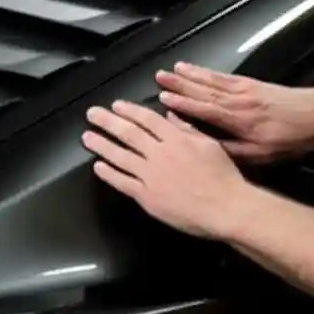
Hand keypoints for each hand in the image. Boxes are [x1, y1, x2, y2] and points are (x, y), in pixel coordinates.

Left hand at [82, 100, 255, 239]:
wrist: (225, 208)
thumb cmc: (223, 177)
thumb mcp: (210, 146)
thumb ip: (187, 130)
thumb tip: (170, 116)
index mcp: (177, 139)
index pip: (148, 120)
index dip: (130, 111)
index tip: (116, 106)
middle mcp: (160, 154)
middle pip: (129, 134)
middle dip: (108, 122)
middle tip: (91, 114)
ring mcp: (151, 176)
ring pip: (120, 156)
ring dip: (102, 145)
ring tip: (87, 137)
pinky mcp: (146, 196)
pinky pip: (122, 182)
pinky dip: (108, 173)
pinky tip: (97, 166)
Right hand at [154, 62, 313, 162]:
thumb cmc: (290, 140)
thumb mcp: (260, 155)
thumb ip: (230, 150)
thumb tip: (204, 146)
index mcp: (238, 120)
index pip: (204, 109)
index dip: (182, 104)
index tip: (162, 97)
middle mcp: (238, 101)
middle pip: (203, 90)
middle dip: (180, 83)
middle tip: (159, 77)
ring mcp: (245, 90)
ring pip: (212, 81)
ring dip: (190, 75)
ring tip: (172, 69)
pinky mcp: (252, 84)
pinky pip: (224, 77)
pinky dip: (208, 72)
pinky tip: (197, 69)